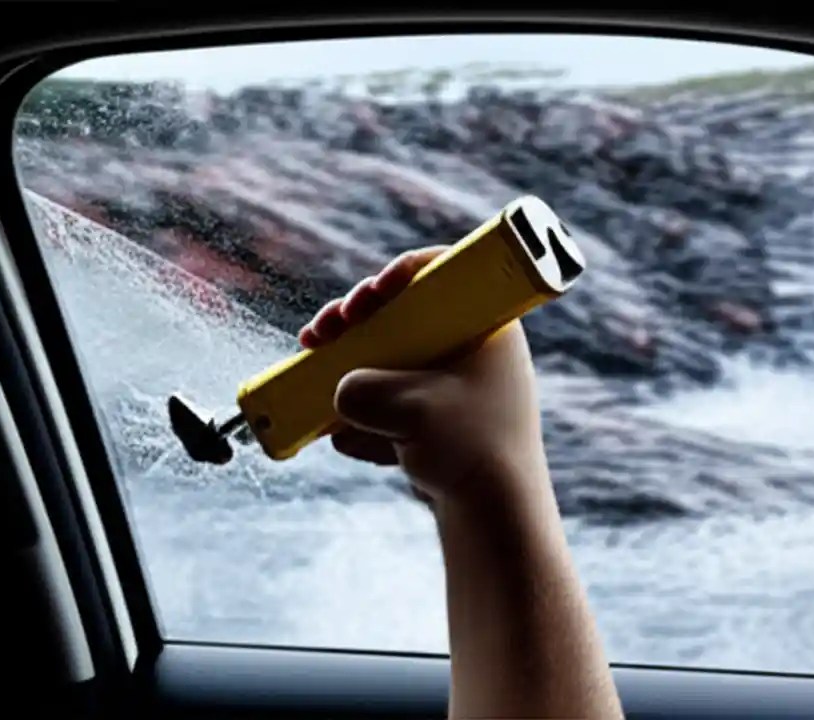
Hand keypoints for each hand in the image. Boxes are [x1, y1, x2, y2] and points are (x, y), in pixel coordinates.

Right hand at [298, 246, 551, 509]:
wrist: (496, 519)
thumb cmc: (468, 449)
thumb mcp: (405, 408)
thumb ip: (360, 390)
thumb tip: (341, 393)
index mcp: (489, 326)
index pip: (442, 274)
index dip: (397, 275)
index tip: (367, 298)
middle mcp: (477, 350)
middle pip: (407, 316)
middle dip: (356, 324)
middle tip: (323, 332)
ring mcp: (459, 389)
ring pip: (395, 363)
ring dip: (352, 367)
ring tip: (317, 373)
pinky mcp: (443, 425)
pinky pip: (397, 407)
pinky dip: (368, 415)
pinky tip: (343, 437)